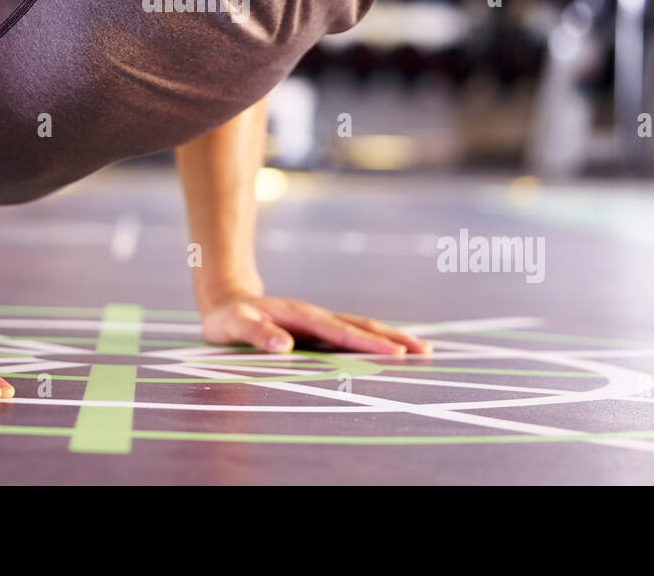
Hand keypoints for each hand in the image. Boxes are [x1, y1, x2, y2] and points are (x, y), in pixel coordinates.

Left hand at [198, 291, 432, 355]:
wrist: (226, 300)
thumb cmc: (228, 318)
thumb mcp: (234, 325)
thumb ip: (257, 334)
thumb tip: (285, 346)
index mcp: (302, 316)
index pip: (341, 332)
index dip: (369, 344)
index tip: (397, 354)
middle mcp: (316, 316)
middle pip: (362, 326)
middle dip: (395, 339)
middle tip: (427, 352)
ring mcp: (319, 322)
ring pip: (361, 328)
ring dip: (391, 338)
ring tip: (422, 350)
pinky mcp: (318, 330)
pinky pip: (352, 335)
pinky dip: (375, 341)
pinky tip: (389, 352)